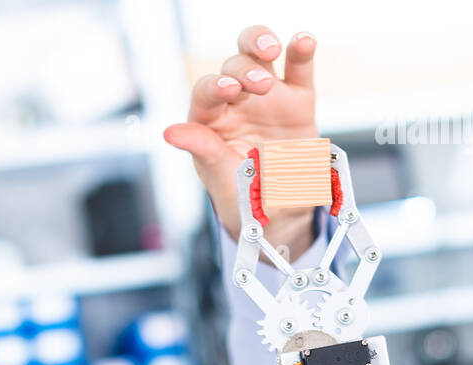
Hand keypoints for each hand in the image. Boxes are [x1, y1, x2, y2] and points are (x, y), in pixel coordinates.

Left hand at [164, 25, 318, 260]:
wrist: (280, 216)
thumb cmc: (242, 198)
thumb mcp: (220, 178)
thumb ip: (202, 150)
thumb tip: (169, 132)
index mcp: (210, 119)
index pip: (207, 91)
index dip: (216, 85)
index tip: (229, 90)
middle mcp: (237, 102)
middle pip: (234, 65)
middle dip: (244, 68)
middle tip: (259, 85)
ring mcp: (268, 97)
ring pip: (260, 56)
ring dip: (262, 44)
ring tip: (272, 50)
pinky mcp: (298, 100)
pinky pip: (298, 68)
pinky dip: (301, 50)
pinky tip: (304, 40)